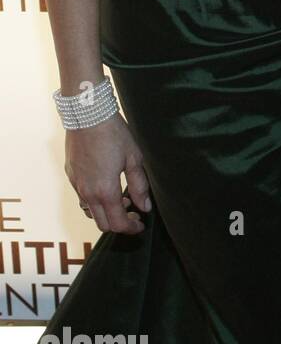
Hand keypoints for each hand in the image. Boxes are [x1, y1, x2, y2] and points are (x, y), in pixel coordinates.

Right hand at [65, 114, 150, 235]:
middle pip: (102, 224)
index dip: (131, 228)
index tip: (141, 224)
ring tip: (122, 198)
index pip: (117, 223)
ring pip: (90, 212)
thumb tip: (145, 207)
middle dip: (119, 224)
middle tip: (134, 213)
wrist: (88, 115)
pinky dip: (96, 201)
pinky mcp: (71, 176)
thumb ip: (139, 186)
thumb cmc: (114, 134)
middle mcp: (88, 193)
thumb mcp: (133, 158)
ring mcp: (77, 186)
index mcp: (106, 191)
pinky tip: (107, 186)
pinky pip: (82, 198)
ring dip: (106, 213)